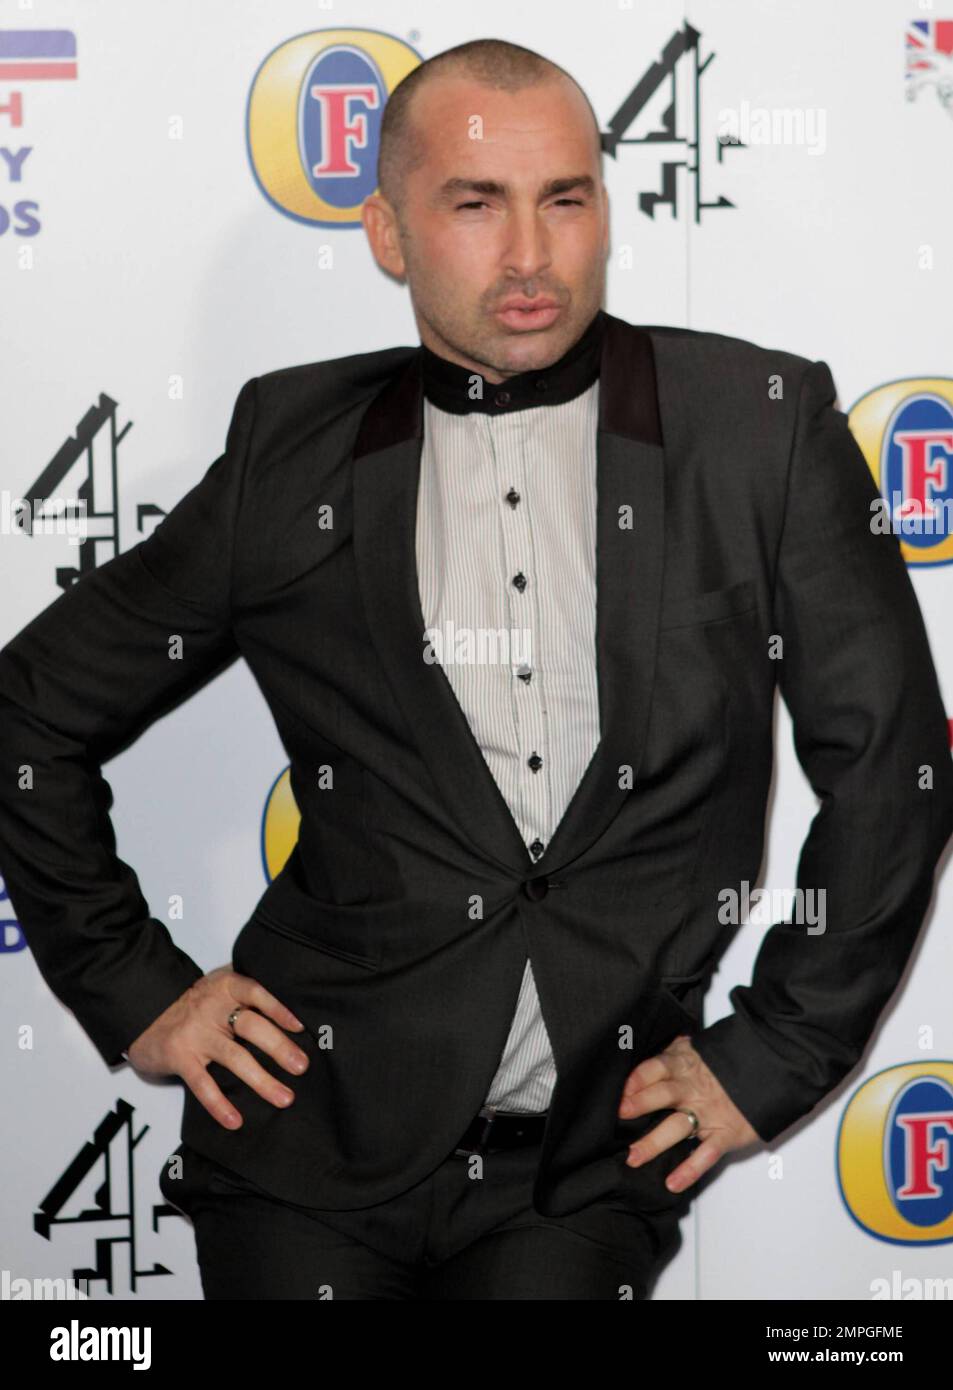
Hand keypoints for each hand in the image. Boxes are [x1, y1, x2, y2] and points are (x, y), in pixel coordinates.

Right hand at [125, 965, 308, 1129]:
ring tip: (284, 1098)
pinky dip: (219, 1104)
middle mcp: (212, 1008)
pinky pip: (203, 1084)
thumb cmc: (192, 1004)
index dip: (279, 1009)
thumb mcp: (218, 988)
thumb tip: (289, 1015)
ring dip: (262, 1080)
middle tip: (302, 1067)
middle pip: (251, 1026)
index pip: (256, 993)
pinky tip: (235, 1120)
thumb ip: (245, 994)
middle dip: (279, 1047)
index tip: (301, 1028)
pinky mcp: (179, 1057)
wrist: (143, 1012)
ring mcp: (195, 1033)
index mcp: (225, 987)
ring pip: (234, 1057)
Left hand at [617, 1034, 759, 1193]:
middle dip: (641, 1103)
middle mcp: (692, 1088)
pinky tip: (673, 1182)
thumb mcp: (694, 1050)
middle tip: (620, 1114)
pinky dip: (690, 1170)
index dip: (636, 1079)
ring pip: (678, 1127)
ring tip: (634, 1157)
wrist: (766, 1069)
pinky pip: (706, 1154)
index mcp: (682, 1065)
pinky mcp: (725, 1133)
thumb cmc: (721, 1064)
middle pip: (663, 1094)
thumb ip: (669, 1055)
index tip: (618, 1092)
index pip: (655, 1068)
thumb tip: (641, 1056)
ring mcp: (708, 1112)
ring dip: (654, 1142)